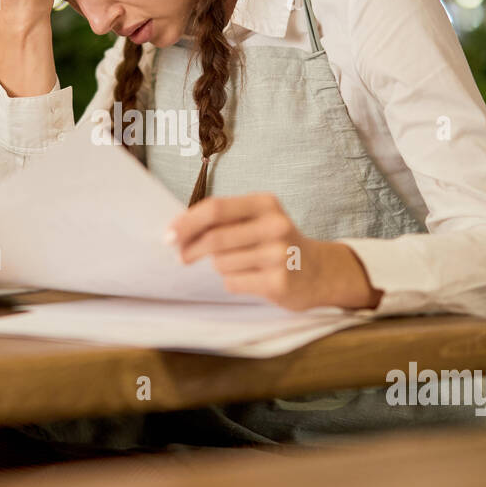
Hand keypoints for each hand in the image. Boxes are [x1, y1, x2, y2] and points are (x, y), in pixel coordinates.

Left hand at [166, 192, 381, 310]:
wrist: (318, 271)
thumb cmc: (275, 242)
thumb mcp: (257, 220)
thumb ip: (223, 220)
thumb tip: (177, 231)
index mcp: (266, 203)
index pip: (216, 208)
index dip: (187, 222)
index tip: (168, 234)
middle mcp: (275, 226)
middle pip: (215, 238)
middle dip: (190, 249)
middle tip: (181, 257)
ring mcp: (279, 255)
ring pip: (222, 263)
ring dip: (220, 267)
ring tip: (240, 265)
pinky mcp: (279, 283)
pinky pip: (234, 283)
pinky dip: (233, 282)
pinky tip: (251, 278)